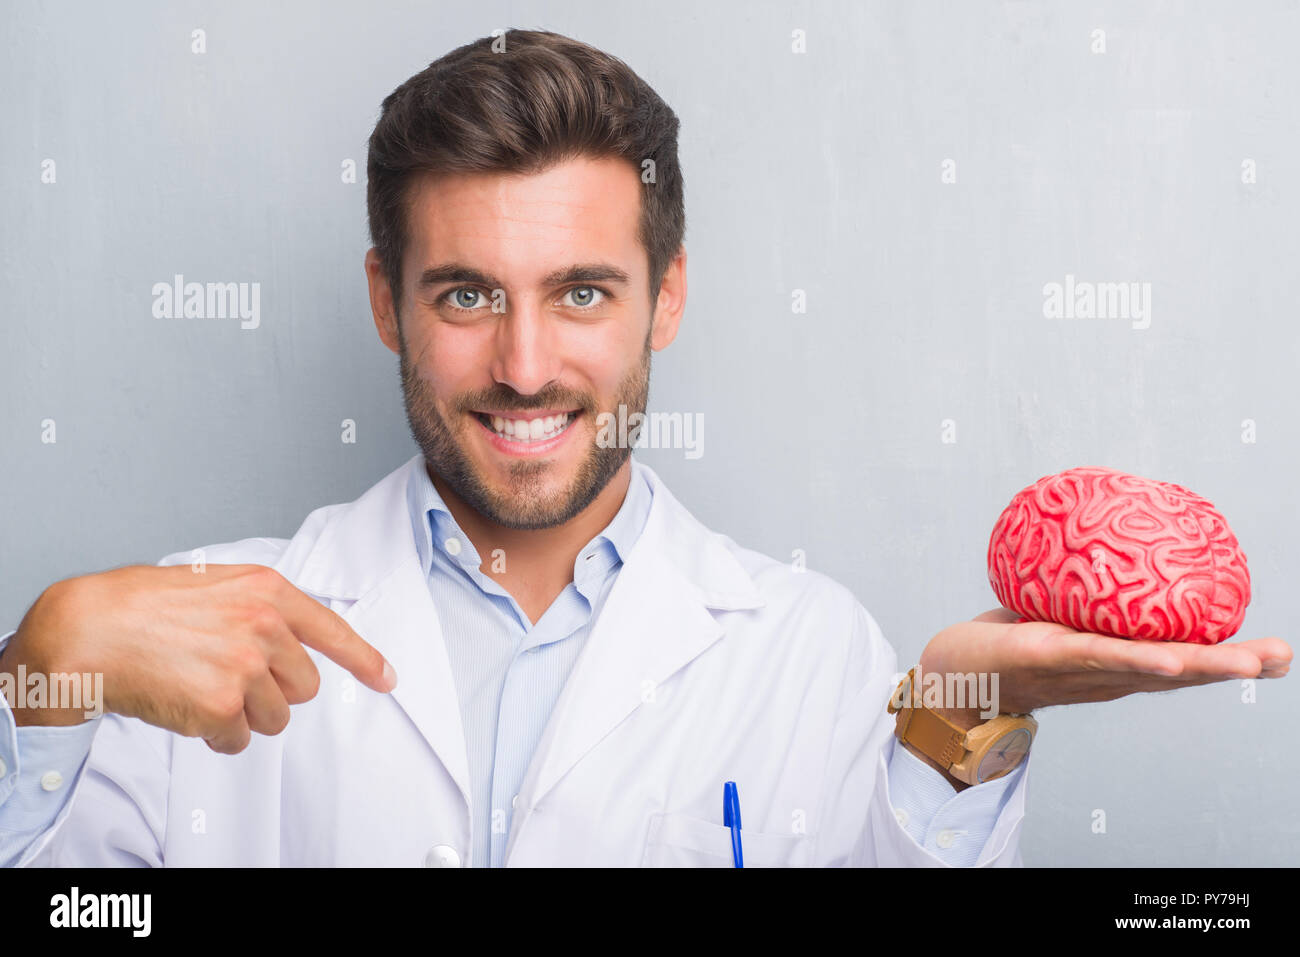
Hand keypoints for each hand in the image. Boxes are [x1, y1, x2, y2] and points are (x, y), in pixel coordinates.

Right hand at [0, 564, 395, 753]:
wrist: (91, 629)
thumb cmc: (144, 605)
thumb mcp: (217, 584)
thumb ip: (261, 608)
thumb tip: (294, 644)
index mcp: (268, 591)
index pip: (333, 630)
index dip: (364, 660)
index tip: (386, 679)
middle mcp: (265, 626)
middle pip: (304, 686)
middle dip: (273, 691)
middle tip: (228, 676)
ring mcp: (246, 666)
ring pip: (276, 717)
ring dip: (244, 715)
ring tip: (202, 688)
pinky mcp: (223, 705)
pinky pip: (239, 739)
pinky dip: (216, 735)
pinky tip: (187, 707)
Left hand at [918, 607, 1291, 719]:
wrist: (947, 677)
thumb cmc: (1002, 643)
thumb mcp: (1054, 615)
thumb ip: (1085, 592)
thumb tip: (1110, 545)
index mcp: (1113, 664)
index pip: (1177, 662)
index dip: (1224, 659)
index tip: (1274, 654)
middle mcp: (1104, 674)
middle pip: (1178, 672)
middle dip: (1232, 666)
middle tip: (1280, 655)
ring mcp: (1078, 670)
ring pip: (1148, 668)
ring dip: (1199, 667)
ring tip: (1246, 661)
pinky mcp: (1046, 659)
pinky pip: (1096, 656)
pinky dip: (1134, 659)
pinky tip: (1168, 660)